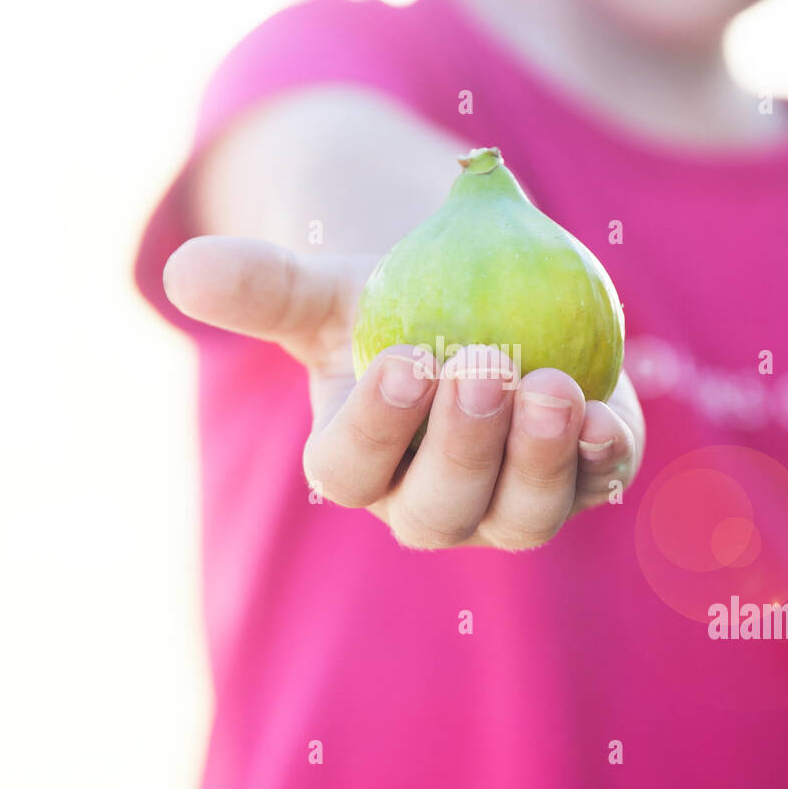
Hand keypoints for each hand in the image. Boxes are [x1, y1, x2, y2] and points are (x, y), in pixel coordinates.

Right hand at [163, 235, 643, 549]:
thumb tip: (183, 270)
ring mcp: (506, 504)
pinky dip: (601, 460)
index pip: (348, 471)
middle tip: (483, 370)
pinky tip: (604, 417)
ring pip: (520, 518)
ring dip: (535, 462)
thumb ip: (262, 286)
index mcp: (359, 467)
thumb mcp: (326, 289)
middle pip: (438, 509)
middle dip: (461, 448)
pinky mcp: (576, 479)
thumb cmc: (387, 305)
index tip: (404, 361)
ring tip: (550, 389)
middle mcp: (431, 504)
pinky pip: (591, 487)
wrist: (475, 301)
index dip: (375, 428)